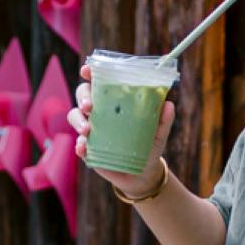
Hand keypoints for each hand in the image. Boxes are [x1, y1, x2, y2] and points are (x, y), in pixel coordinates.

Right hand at [73, 66, 176, 203]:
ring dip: (78, 121)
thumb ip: (163, 119)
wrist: (143, 173)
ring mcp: (91, 130)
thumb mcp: (159, 132)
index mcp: (115, 102)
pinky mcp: (88, 149)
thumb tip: (169, 104)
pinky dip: (79, 146)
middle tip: (89, 106)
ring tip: (87, 130)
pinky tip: (84, 148)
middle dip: (82, 97)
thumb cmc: (149, 146)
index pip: (99, 82)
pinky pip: (79, 145)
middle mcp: (100, 112)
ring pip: (75, 117)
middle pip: (82, 95)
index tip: (87, 70)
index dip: (91, 73)